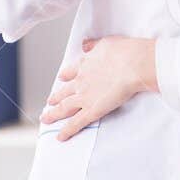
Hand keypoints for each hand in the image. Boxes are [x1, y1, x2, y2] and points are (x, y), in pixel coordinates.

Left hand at [40, 36, 158, 140]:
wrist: (132, 63)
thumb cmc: (124, 51)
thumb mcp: (106, 42)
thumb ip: (94, 45)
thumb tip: (86, 45)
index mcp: (85, 65)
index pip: (71, 72)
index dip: (65, 77)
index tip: (61, 78)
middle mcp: (81, 81)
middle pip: (63, 92)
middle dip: (55, 98)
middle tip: (49, 103)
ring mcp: (84, 97)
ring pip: (64, 108)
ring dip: (54, 115)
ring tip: (47, 119)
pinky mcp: (92, 110)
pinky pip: (76, 123)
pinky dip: (67, 131)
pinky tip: (61, 136)